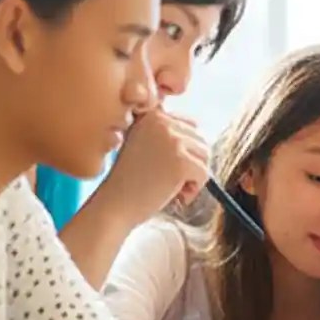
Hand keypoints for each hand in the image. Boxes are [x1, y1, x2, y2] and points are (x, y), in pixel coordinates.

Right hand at [97, 109, 208, 225]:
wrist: (114, 205)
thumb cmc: (129, 181)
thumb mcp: (142, 144)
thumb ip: (165, 134)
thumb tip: (200, 134)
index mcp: (152, 114)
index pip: (191, 125)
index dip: (185, 150)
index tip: (165, 166)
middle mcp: (162, 121)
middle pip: (201, 140)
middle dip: (191, 164)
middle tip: (168, 180)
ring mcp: (172, 140)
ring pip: (205, 156)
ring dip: (193, 176)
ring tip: (170, 186)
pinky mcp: (181, 161)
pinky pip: (205, 173)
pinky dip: (194, 189)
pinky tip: (173, 194)